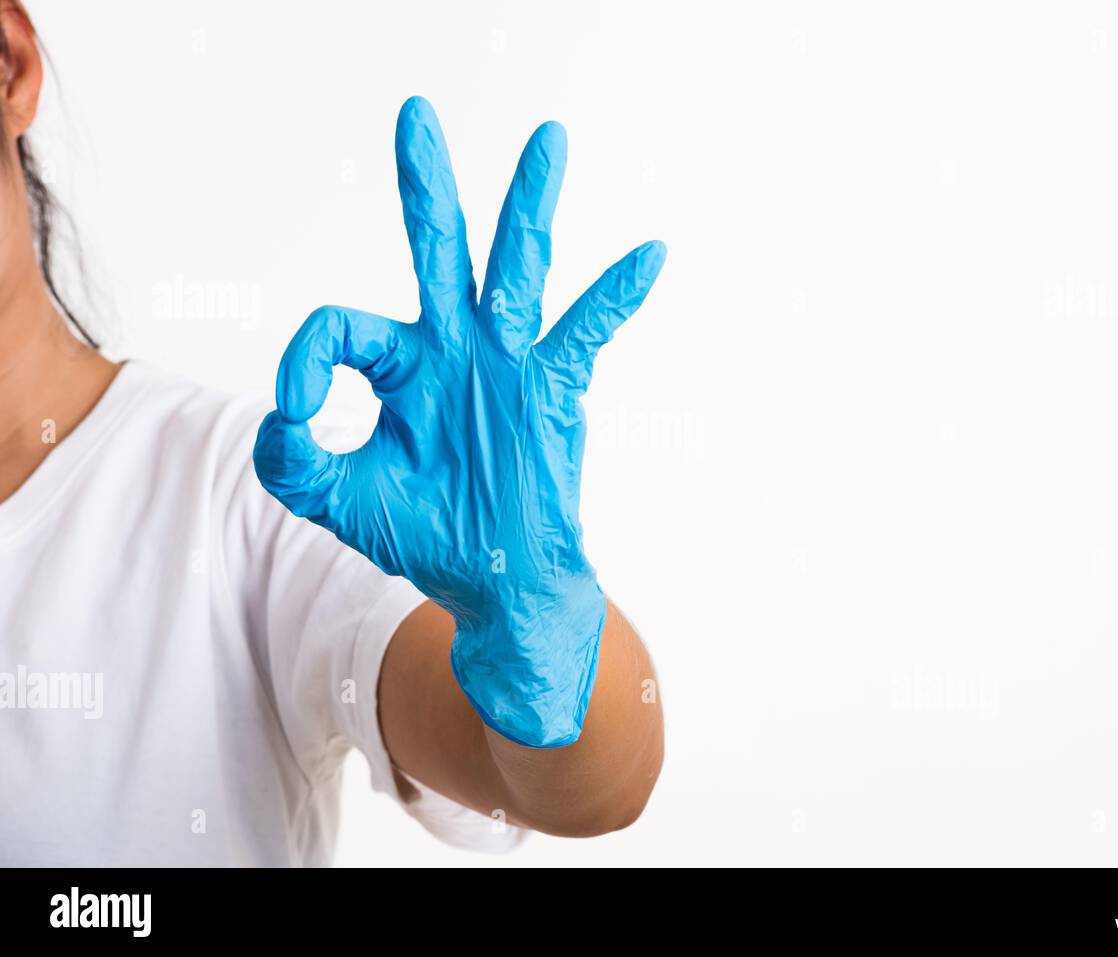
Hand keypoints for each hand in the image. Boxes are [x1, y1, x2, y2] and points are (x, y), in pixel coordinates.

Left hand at [253, 97, 665, 746]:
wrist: (496, 584)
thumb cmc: (425, 536)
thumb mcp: (340, 498)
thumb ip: (292, 460)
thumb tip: (281, 416)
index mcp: (403, 368)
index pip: (343, 326)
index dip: (308, 358)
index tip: (300, 407)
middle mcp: (455, 350)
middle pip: (441, 251)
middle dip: (426, 185)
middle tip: (414, 114)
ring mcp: (507, 364)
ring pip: (518, 268)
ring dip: (530, 204)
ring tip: (549, 138)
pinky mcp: (553, 389)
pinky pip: (587, 332)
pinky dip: (617, 295)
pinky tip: (650, 254)